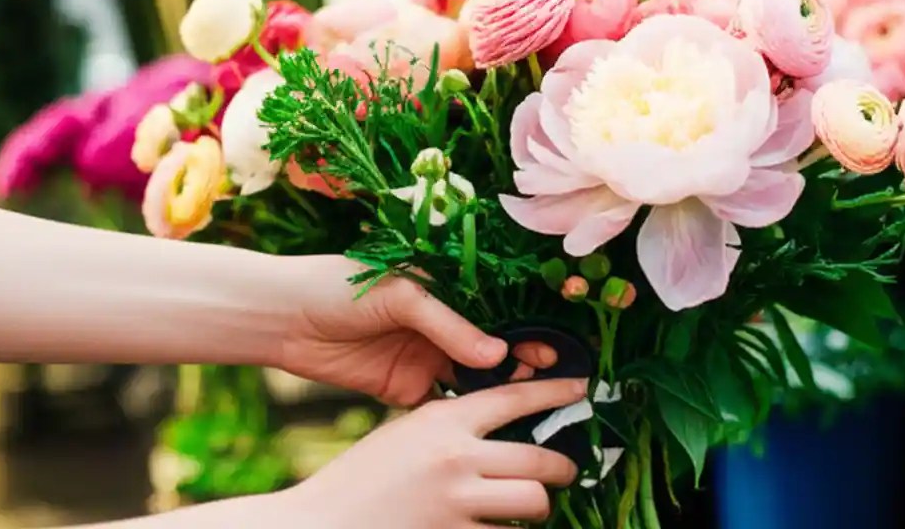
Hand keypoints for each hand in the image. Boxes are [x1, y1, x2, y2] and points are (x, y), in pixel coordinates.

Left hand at [267, 255, 555, 404]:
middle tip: (551, 382)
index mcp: (444, 289)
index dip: (527, 327)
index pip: (497, 309)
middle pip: (493, 348)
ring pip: (474, 380)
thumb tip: (496, 354)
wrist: (282, 317)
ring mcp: (425, 357)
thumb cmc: (339, 285)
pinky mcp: (405, 389)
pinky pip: (444, 405)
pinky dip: (466, 417)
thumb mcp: (399, 293)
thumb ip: (447, 324)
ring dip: (500, 392)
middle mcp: (441, 324)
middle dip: (523, 364)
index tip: (555, 348)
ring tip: (531, 408)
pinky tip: (491, 428)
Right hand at [273, 379, 584, 527]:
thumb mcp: (402, 435)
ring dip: (539, 508)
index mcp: (442, 421)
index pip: (514, 398)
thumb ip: (448, 428)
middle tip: (567, 470)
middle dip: (562, 468)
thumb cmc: (360, 480)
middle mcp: (456, 459)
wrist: (322, 527)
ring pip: (533, 504)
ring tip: (532, 507)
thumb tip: (499, 428)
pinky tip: (497, 527)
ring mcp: (457, 504)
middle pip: (540, 460)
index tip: (581, 389)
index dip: (554, 392)